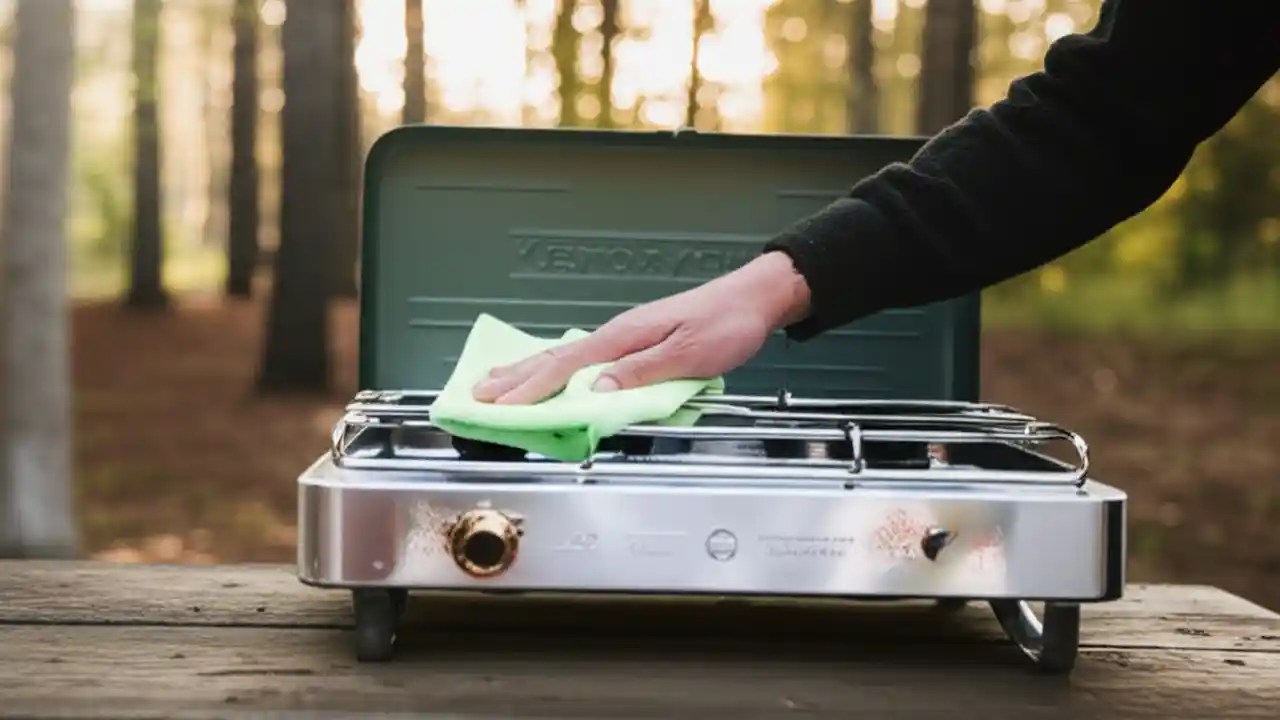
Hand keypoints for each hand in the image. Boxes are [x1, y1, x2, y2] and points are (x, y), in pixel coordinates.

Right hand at [472, 252, 811, 403]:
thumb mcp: (689, 354)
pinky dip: (555, 368)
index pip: (566, 368)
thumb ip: (641, 374)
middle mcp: (617, 335)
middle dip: (513, 378)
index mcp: (624, 337)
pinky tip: (548, 372)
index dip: (530, 390)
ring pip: (563, 357)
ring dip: (527, 371)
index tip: (498, 407)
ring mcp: (623, 337)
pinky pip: (581, 357)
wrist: (752, 298)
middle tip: (475, 394)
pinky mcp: (633, 343)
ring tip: (495, 381)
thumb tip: (595, 391)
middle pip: (553, 359)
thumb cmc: (727, 324)